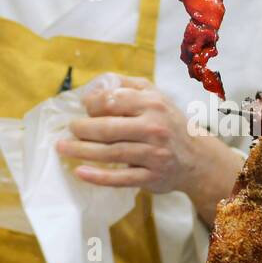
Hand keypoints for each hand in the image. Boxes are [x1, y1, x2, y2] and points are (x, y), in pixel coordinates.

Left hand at [58, 76, 200, 194]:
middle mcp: (154, 128)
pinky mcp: (151, 177)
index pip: (113, 101)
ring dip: (82, 151)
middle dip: (82, 129)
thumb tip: (97, 84)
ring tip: (63, 147)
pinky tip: (80, 172)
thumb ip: (128, 85)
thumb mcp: (155, 95)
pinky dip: (98, 177)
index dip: (92, 104)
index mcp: (152, 104)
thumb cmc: (169, 122)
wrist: (198, 158)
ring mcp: (153, 154)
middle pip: (108, 128)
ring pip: (111, 153)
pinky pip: (120, 178)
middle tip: (68, 129)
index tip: (82, 108)